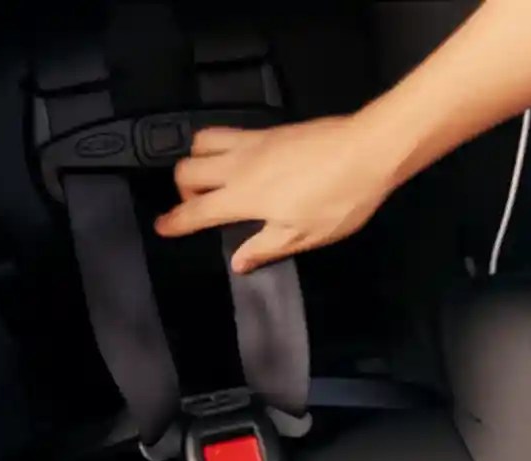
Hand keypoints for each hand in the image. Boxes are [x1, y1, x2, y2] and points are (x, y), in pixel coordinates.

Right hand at [154, 115, 399, 272]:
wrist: (369, 148)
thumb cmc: (339, 199)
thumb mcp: (304, 235)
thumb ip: (265, 248)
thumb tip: (237, 262)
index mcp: (243, 198)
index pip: (196, 211)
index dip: (174, 222)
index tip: (162, 228)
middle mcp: (238, 166)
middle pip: (186, 170)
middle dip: (181, 190)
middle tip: (196, 206)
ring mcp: (252, 143)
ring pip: (200, 143)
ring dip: (196, 160)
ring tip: (211, 178)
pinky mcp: (268, 129)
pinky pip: (226, 132)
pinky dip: (216, 145)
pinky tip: (234, 159)